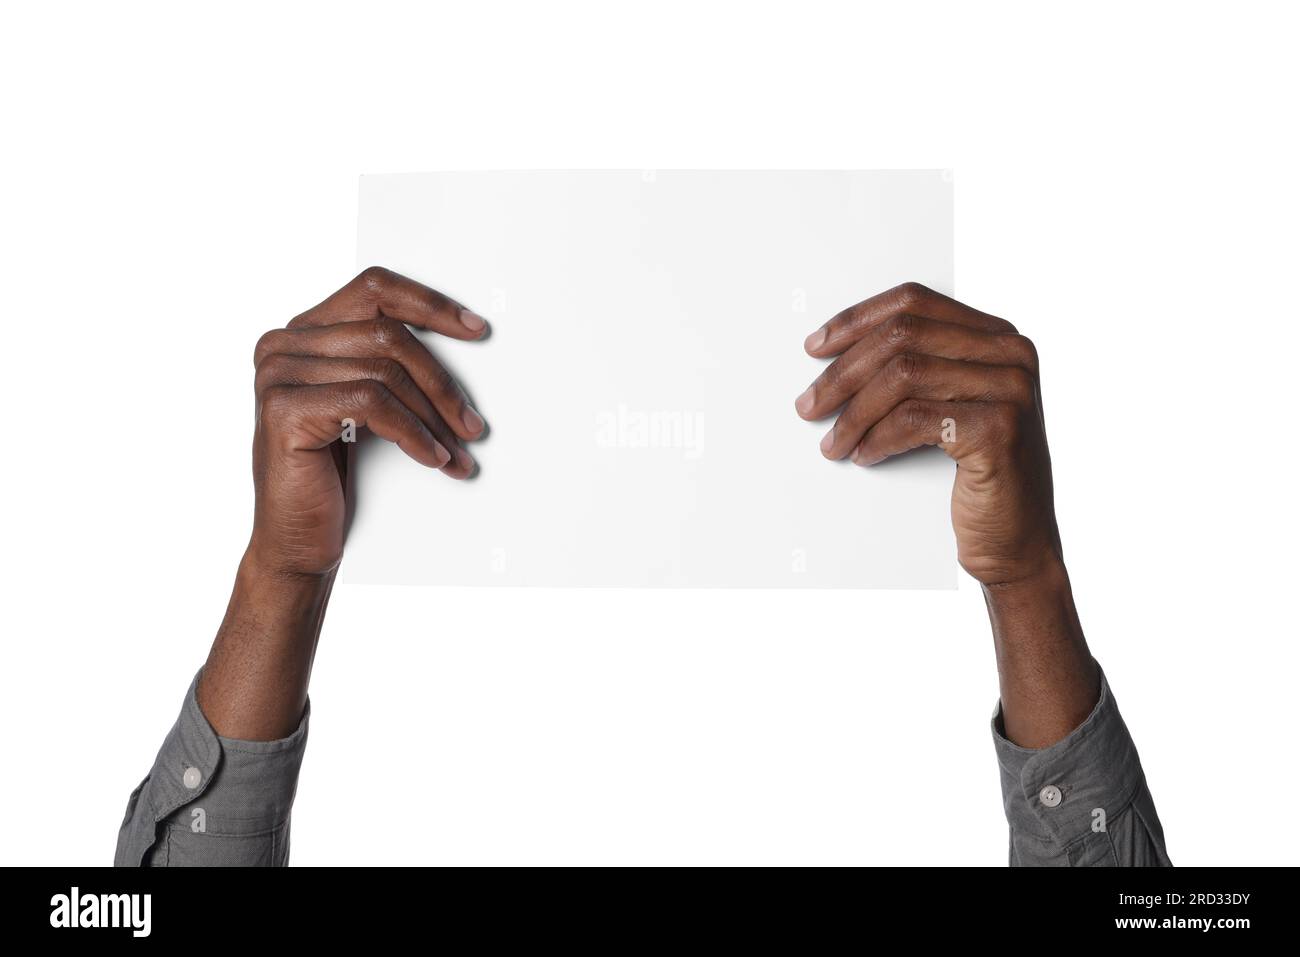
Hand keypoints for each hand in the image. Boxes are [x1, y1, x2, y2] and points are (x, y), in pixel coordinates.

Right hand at [248, 266, 488, 576]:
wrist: (295, 542)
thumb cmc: (333, 477)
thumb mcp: (364, 410)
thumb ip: (387, 366)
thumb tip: (460, 345)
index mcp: (303, 333)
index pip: (374, 289)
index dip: (429, 304)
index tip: (475, 330)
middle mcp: (283, 345)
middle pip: (387, 333)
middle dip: (441, 381)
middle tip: (472, 422)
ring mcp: (278, 374)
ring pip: (385, 369)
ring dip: (434, 415)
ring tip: (458, 449)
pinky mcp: (285, 409)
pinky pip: (373, 404)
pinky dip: (413, 434)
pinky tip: (432, 458)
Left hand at [796, 282, 1060, 586]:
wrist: (1016, 542)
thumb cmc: (976, 475)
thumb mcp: (946, 409)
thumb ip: (913, 371)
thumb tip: (834, 358)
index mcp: (996, 336)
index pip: (913, 302)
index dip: (856, 321)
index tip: (815, 347)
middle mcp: (1010, 353)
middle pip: (902, 336)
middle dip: (843, 373)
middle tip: (809, 405)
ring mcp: (1010, 389)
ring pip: (903, 375)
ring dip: (854, 413)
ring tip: (833, 443)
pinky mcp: (999, 429)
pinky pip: (915, 418)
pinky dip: (878, 437)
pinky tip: (863, 455)